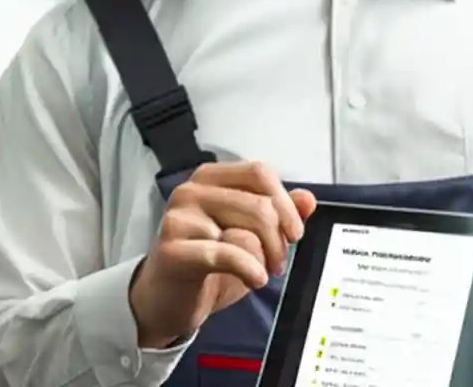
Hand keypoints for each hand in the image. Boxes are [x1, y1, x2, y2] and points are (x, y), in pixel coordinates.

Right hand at [128, 161, 316, 347]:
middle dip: (279, 240)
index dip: (285, 203)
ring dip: (264, 259)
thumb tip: (307, 199)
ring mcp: (178, 219)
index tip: (294, 232)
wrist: (165, 299)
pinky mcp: (173, 250)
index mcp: (209, 178)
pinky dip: (250, 270)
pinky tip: (253, 280)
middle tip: (277, 263)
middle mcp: (190, 191)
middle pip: (259, 205)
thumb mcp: (248, 235)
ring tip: (260, 273)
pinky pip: (229, 255)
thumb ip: (277, 214)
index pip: (259, 173)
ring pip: (248, 232)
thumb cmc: (206, 262)